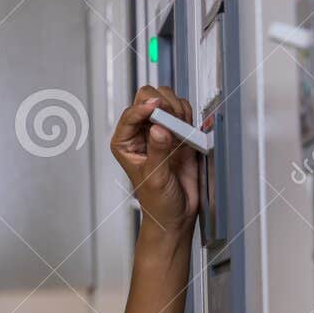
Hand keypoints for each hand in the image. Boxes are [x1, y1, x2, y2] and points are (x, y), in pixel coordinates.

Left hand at [111, 86, 199, 235]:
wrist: (176, 214)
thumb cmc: (157, 201)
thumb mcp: (155, 177)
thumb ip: (157, 152)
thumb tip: (159, 129)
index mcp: (125, 142)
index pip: (131, 113)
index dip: (144, 107)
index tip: (158, 108)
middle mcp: (140, 133)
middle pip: (148, 98)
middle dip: (163, 105)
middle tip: (173, 120)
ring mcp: (160, 131)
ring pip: (167, 101)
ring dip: (177, 110)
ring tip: (181, 130)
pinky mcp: (178, 134)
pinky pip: (183, 112)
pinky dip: (189, 115)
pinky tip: (188, 131)